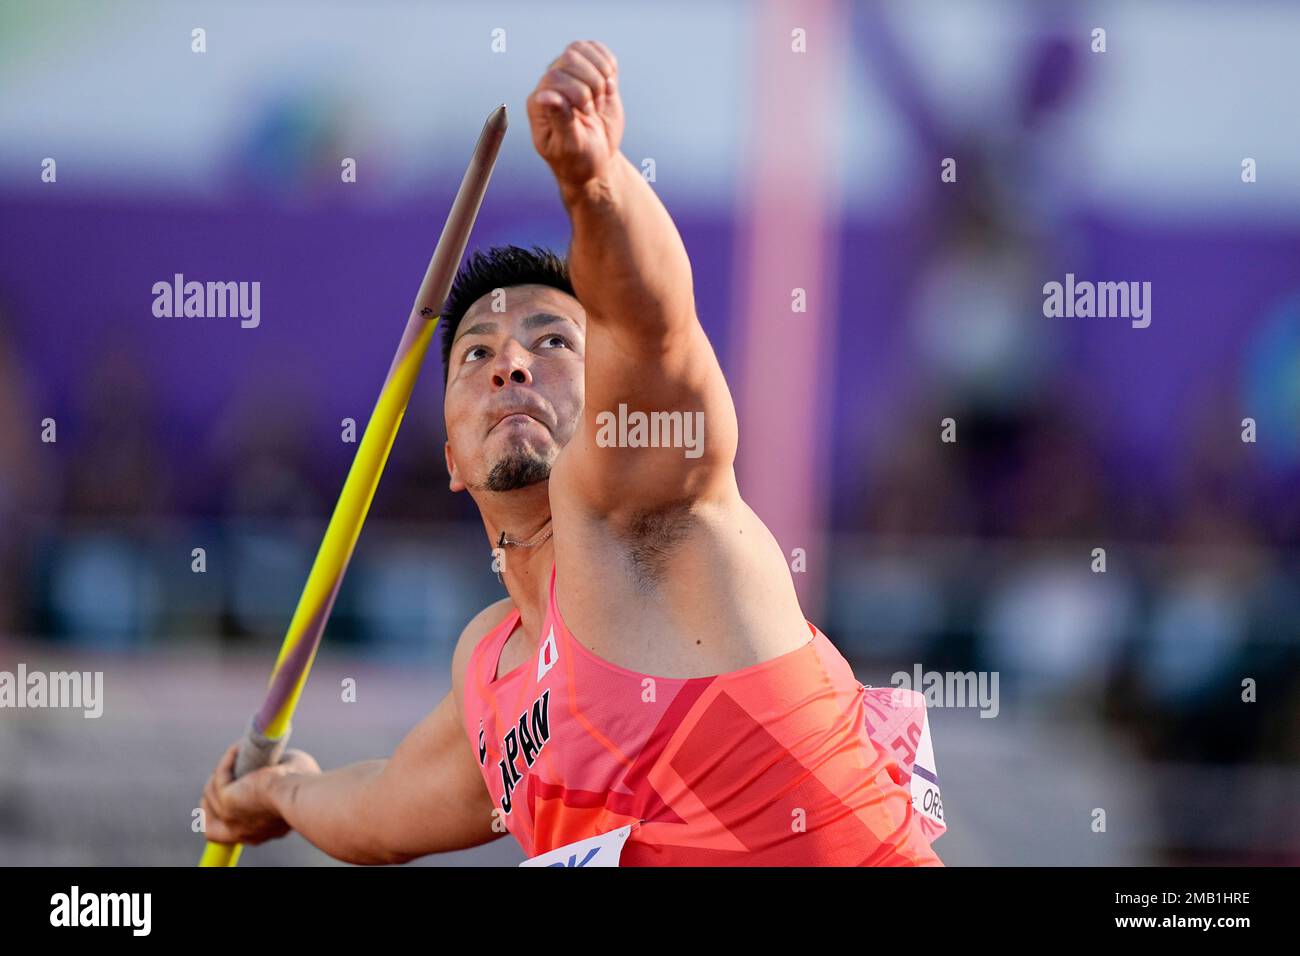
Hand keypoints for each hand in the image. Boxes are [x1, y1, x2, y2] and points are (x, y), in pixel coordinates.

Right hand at [200, 741, 319, 845]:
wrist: (304, 795)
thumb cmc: (305, 788)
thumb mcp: (288, 786)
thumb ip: (275, 780)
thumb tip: (273, 761)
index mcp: (258, 833)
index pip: (228, 832)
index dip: (222, 813)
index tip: (228, 792)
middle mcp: (241, 832)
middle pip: (211, 821)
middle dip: (212, 795)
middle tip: (225, 770)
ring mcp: (231, 820)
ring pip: (211, 794)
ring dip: (222, 771)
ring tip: (241, 750)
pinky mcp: (227, 803)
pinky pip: (220, 778)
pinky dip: (227, 761)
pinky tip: (239, 748)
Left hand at [527, 40, 623, 189]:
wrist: (596, 160)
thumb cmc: (579, 160)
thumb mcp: (570, 146)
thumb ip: (560, 120)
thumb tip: (544, 95)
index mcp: (539, 102)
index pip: (555, 76)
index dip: (577, 92)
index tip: (587, 115)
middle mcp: (551, 84)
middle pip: (570, 57)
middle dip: (591, 83)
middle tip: (595, 108)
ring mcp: (570, 75)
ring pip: (582, 48)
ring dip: (600, 72)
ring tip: (602, 97)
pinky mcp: (590, 72)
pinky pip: (597, 50)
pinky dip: (609, 64)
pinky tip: (610, 87)